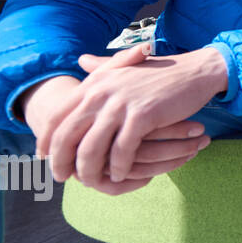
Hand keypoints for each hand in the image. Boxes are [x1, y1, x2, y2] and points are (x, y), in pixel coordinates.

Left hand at [39, 43, 225, 188]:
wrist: (196, 71)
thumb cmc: (161, 72)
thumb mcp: (126, 67)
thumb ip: (102, 67)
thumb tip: (81, 60)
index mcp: (94, 82)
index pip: (58, 116)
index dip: (47, 140)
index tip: (45, 158)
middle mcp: (101, 92)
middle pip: (68, 136)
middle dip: (61, 161)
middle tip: (63, 178)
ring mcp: (121, 104)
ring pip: (92, 148)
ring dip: (89, 170)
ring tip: (92, 182)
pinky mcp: (142, 117)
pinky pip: (122, 151)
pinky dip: (118, 168)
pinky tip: (120, 175)